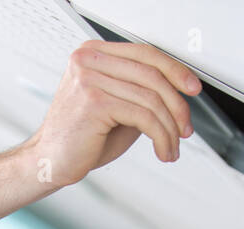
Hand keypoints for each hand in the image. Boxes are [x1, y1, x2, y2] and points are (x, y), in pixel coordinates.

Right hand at [22, 39, 200, 186]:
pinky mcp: (94, 102)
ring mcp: (89, 78)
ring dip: (169, 128)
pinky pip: (143, 117)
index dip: (175, 70)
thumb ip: (141, 92)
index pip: (146, 53)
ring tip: (172, 146)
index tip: (192, 89)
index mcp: (93, 53)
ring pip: (151, 99)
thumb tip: (179, 92)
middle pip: (152, 74)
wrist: (51, 161)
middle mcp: (89, 60)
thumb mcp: (117, 106)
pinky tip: (162, 150)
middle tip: (186, 128)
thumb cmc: (82, 137)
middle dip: (177, 105)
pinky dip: (160, 137)